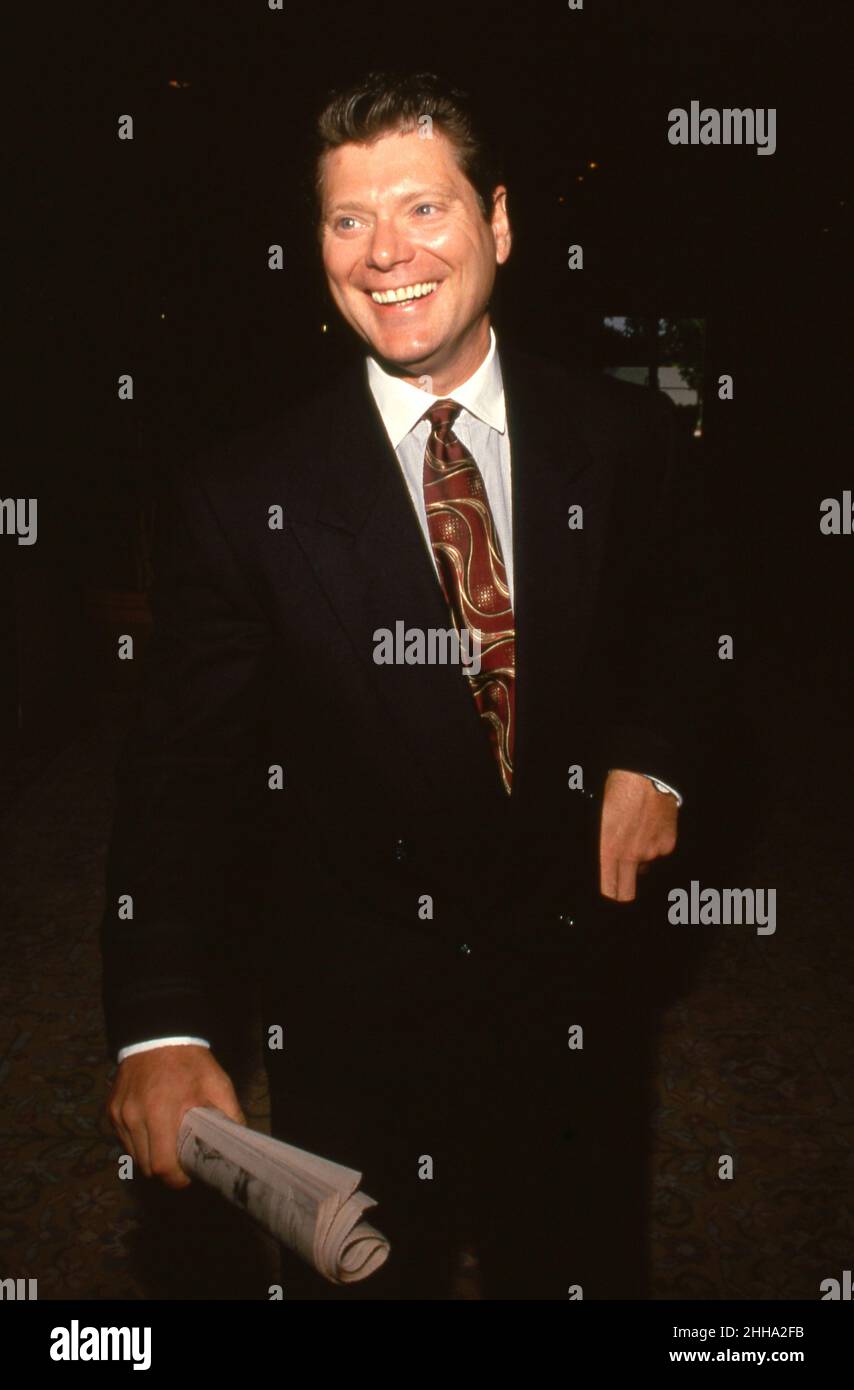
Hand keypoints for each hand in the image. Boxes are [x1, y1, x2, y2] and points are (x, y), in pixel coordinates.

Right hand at [107, 1045, 245, 1188]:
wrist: (159, 1035)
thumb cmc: (191, 1062)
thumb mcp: (218, 1083)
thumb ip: (230, 1115)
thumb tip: (238, 1145)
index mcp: (162, 1111)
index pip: (163, 1166)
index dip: (177, 1178)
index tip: (190, 1173)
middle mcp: (135, 1116)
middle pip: (147, 1166)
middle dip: (165, 1170)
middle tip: (182, 1161)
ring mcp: (120, 1114)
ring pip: (134, 1156)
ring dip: (151, 1157)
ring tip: (168, 1143)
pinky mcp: (111, 1111)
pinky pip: (124, 1140)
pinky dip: (139, 1142)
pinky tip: (153, 1129)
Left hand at [599, 768, 677, 902]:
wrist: (648, 777)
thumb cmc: (618, 791)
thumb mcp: (600, 819)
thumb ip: (602, 845)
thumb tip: (604, 862)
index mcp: (608, 850)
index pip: (608, 889)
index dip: (607, 897)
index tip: (607, 897)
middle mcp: (630, 856)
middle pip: (626, 894)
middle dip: (622, 894)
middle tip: (619, 888)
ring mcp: (651, 853)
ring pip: (642, 867)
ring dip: (638, 859)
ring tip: (635, 834)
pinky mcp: (668, 845)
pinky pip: (658, 853)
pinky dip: (654, 846)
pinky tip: (650, 827)